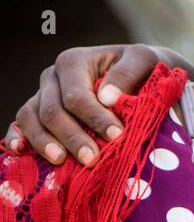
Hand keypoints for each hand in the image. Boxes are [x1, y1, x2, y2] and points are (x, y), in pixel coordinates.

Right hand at [5, 44, 189, 166]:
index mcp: (74, 62)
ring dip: (43, 142)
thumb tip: (107, 98)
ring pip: (30, 118)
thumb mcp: (146, 60)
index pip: (77, 95)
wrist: (145, 75)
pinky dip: (18, 137)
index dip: (94, 117)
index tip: (116, 136)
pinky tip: (21, 152)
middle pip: (52, 110)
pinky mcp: (39, 112)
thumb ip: (129, 73)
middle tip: (92, 159)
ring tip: (61, 161)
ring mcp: (42, 95)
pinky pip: (20, 124)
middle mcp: (52, 77)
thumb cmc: (147, 68)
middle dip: (72, 136)